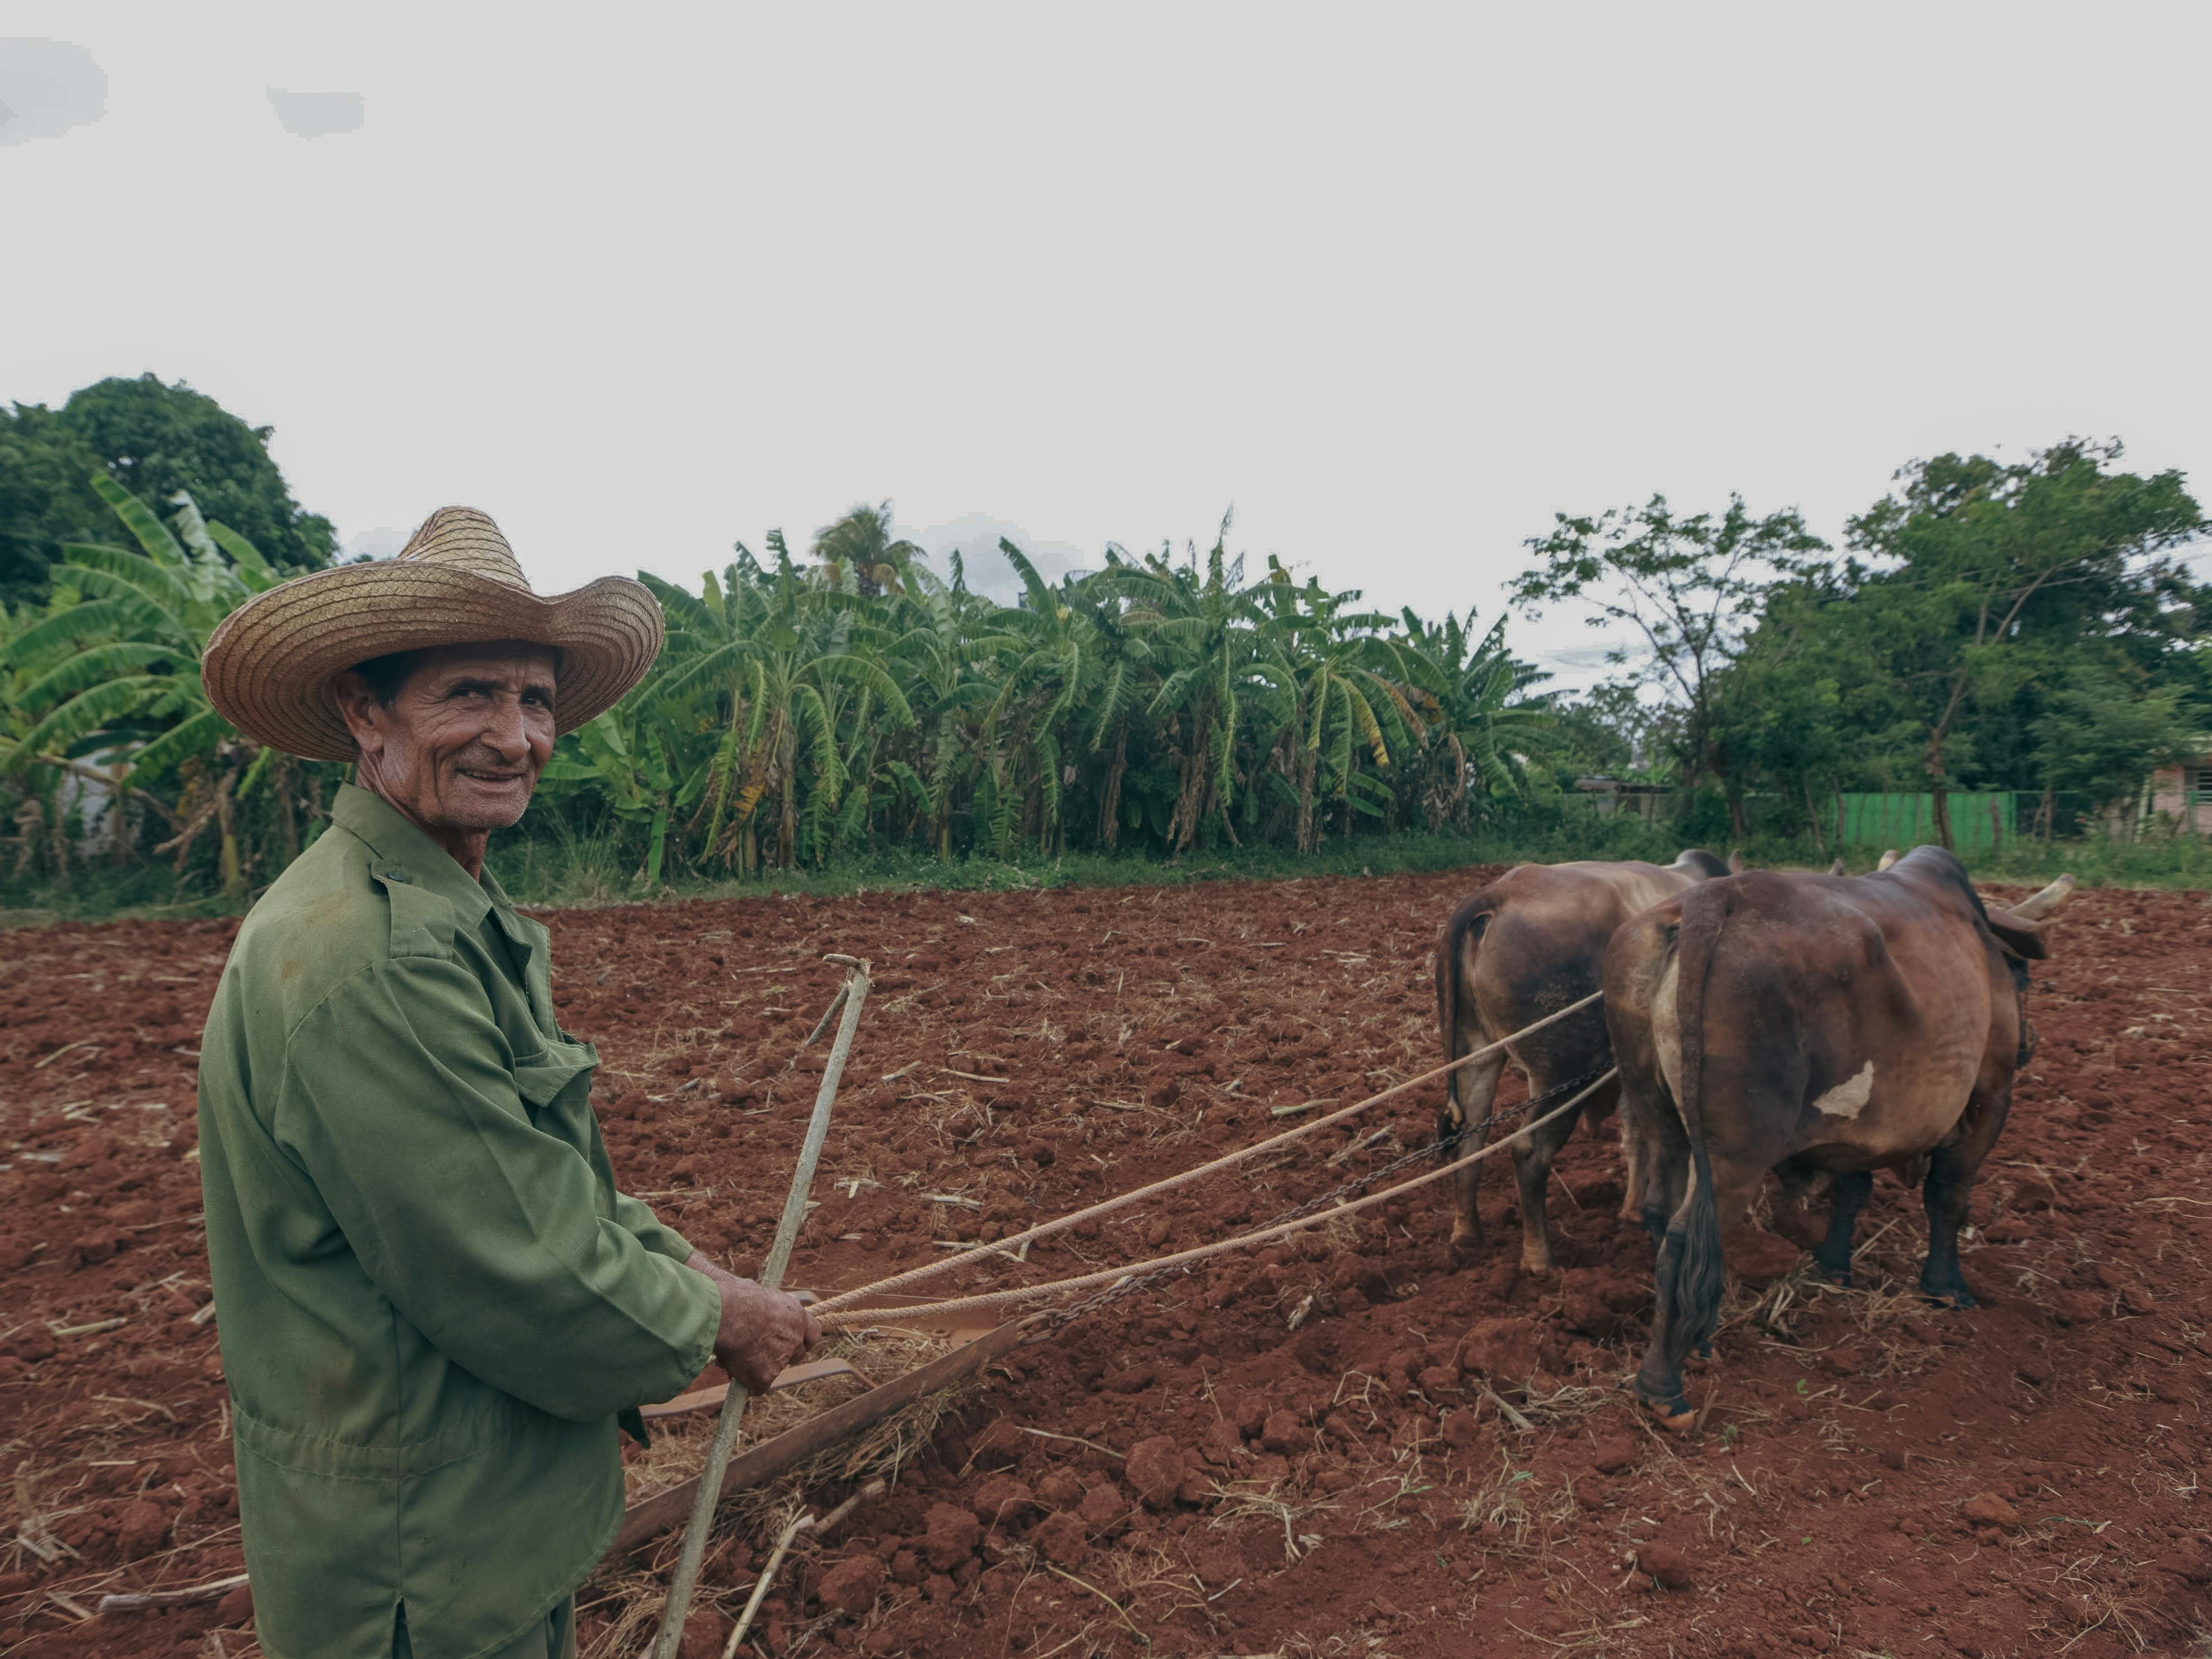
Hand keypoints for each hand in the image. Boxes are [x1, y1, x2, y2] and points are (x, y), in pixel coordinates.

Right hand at [684, 1252, 821, 1393]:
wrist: (724, 1314)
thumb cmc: (736, 1297)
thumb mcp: (760, 1293)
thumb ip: (769, 1307)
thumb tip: (759, 1299)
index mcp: (796, 1315)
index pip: (814, 1333)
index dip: (805, 1339)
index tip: (798, 1342)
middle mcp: (794, 1338)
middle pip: (797, 1354)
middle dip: (783, 1354)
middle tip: (762, 1351)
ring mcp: (781, 1359)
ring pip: (775, 1369)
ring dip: (761, 1367)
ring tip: (739, 1354)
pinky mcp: (765, 1376)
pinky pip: (759, 1386)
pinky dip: (748, 1382)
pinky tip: (736, 1370)